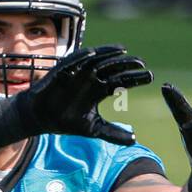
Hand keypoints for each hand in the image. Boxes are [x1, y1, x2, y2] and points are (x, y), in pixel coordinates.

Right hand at [0, 44, 151, 147]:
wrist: (42, 119)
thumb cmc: (67, 121)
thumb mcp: (94, 129)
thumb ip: (113, 133)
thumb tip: (134, 140)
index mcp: (100, 90)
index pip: (121, 81)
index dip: (135, 78)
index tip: (150, 77)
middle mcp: (91, 78)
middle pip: (113, 68)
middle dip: (127, 64)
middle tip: (141, 64)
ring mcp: (78, 73)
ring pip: (97, 60)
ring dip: (109, 54)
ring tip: (124, 51)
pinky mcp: (63, 70)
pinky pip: (74, 61)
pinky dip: (83, 56)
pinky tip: (95, 53)